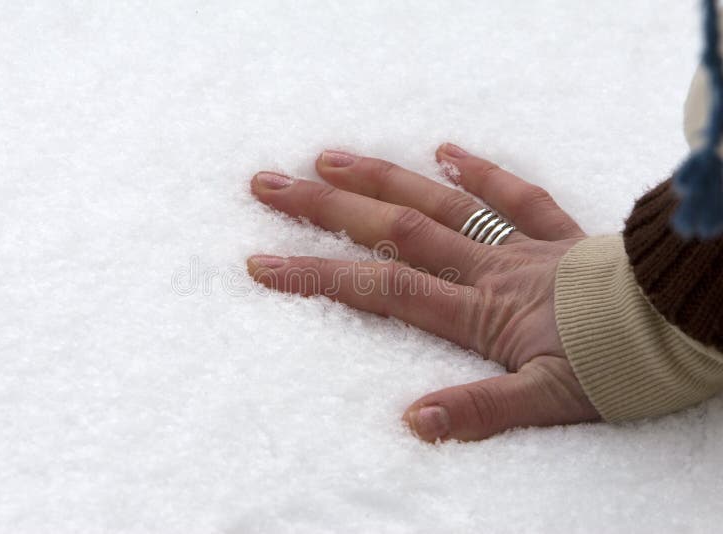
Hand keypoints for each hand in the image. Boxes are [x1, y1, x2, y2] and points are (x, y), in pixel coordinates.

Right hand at [247, 143, 599, 441]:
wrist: (679, 322)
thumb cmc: (617, 366)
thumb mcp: (549, 403)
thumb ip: (480, 409)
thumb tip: (413, 422)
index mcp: (479, 311)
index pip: (381, 285)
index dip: (317, 274)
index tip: (263, 261)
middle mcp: (486, 267)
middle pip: (392, 228)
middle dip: (325, 208)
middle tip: (269, 184)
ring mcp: (518, 244)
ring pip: (438, 202)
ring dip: (380, 179)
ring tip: (328, 158)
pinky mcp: (555, 233)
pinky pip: (513, 192)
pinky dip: (478, 167)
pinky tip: (444, 148)